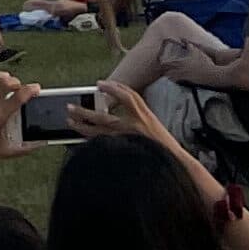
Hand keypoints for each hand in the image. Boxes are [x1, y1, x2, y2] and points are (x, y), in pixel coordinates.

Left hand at [66, 82, 217, 192]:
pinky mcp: (128, 153)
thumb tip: (112, 111)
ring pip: (101, 134)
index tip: (99, 83)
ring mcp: (130, 142)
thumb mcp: (154, 125)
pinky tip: (82, 140)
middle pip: (104, 118)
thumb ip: (137, 117)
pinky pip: (106, 146)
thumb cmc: (165, 148)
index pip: (128, 97)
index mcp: (145, 117)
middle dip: (85, 112)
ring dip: (84, 128)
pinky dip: (94, 143)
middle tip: (70, 107)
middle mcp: (136, 128)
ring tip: (70, 123)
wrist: (178, 166)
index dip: (113, 88)